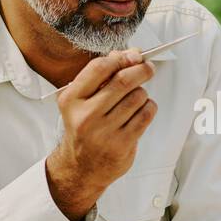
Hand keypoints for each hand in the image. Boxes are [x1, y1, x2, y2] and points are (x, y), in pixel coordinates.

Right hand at [46, 48, 156, 220]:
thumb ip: (104, 74)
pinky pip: (145, 115)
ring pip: (137, 97)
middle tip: (148, 68)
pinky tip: (141, 110)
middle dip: (141, 70)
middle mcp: (85, 116)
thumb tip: (131, 53)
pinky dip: (149, 107)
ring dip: (143, 92)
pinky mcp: (122, 144)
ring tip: (137, 98)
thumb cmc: (85, 127)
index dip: (121, 58)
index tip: (133, 56)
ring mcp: (104, 132)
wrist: (81, 167)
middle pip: (123, 81)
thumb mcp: (84, 99)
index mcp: (72, 100)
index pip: (99, 68)